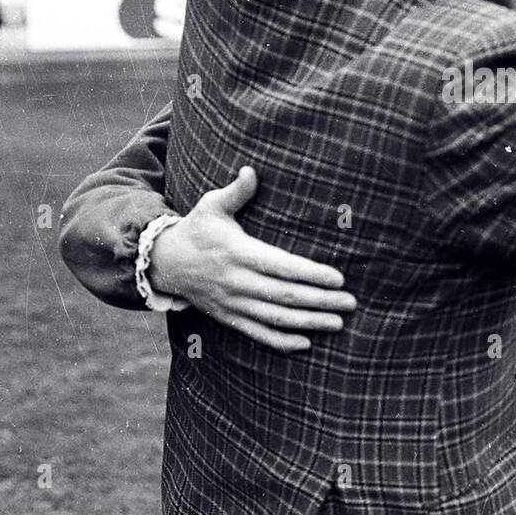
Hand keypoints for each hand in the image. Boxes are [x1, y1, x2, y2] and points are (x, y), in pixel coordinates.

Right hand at [148, 166, 355, 351]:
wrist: (165, 263)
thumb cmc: (198, 229)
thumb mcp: (212, 206)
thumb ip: (236, 192)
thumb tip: (251, 170)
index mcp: (238, 253)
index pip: (281, 266)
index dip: (310, 274)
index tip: (337, 277)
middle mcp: (236, 281)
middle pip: (285, 296)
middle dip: (320, 301)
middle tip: (350, 302)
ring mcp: (232, 303)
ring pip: (275, 318)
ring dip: (309, 323)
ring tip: (338, 323)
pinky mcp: (228, 318)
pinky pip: (257, 334)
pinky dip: (281, 342)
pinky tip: (306, 344)